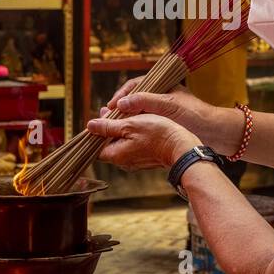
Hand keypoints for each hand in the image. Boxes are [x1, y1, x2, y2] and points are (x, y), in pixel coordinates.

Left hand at [86, 113, 201, 170]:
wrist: (182, 147)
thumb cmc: (157, 134)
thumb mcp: (130, 124)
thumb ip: (108, 126)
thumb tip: (90, 125)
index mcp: (116, 155)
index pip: (95, 146)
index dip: (95, 131)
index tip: (100, 117)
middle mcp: (123, 162)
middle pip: (108, 144)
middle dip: (108, 127)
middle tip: (112, 111)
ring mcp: (135, 162)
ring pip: (120, 143)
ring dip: (121, 129)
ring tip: (125, 114)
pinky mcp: (145, 159)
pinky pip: (132, 146)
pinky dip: (131, 134)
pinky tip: (137, 123)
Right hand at [102, 78, 240, 153]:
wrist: (216, 133)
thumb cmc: (195, 115)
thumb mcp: (169, 105)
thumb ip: (145, 101)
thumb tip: (122, 103)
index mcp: (162, 86)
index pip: (135, 85)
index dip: (121, 95)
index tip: (111, 106)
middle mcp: (161, 96)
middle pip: (134, 100)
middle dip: (119, 109)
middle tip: (106, 119)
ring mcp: (163, 111)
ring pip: (138, 113)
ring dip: (125, 120)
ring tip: (113, 128)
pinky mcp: (165, 125)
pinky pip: (145, 124)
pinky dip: (134, 129)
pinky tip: (127, 136)